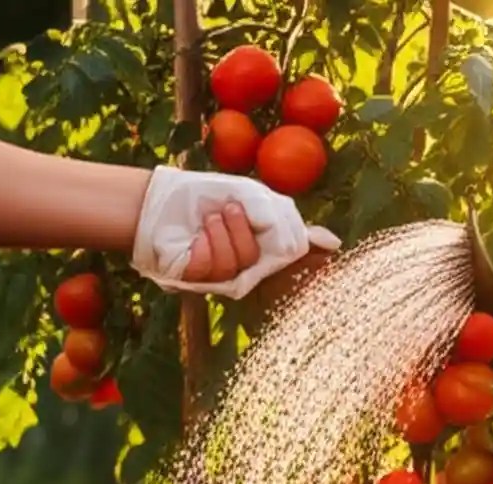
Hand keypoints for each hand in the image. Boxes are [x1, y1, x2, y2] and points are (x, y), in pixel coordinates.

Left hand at [131, 166, 340, 298]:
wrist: (159, 200)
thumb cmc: (206, 195)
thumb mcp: (252, 198)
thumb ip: (288, 221)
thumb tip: (333, 244)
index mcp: (264, 246)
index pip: (294, 258)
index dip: (309, 259)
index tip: (329, 257)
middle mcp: (247, 265)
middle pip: (267, 259)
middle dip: (246, 229)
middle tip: (229, 208)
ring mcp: (222, 275)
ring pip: (237, 263)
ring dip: (222, 232)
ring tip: (208, 218)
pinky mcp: (197, 280)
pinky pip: (211, 268)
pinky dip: (203, 244)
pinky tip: (195, 237)